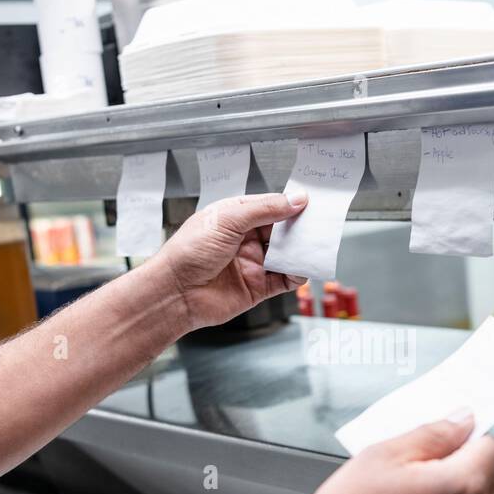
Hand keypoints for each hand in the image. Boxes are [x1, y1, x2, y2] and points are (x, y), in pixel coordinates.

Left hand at [156, 192, 307, 329]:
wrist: (176, 293)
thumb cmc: (189, 252)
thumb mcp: (228, 220)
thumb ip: (265, 209)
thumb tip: (295, 199)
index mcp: (235, 216)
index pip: (270, 206)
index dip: (290, 205)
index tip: (310, 204)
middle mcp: (245, 239)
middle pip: (282, 230)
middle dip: (299, 229)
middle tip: (318, 226)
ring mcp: (252, 263)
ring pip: (287, 255)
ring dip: (301, 252)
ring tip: (313, 247)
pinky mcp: (257, 287)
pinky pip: (285, 280)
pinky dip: (297, 275)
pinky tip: (301, 270)